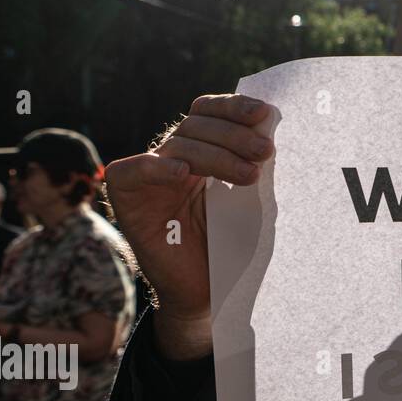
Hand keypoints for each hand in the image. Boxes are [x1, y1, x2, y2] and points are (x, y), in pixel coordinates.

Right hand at [105, 94, 273, 358]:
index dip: (234, 107)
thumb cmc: (231, 245)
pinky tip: (183, 175)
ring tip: (250, 175)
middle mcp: (173, 156)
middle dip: (235, 135)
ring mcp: (149, 174)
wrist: (206, 293)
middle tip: (266, 152)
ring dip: (217, 155)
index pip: (210, 112)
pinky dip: (158, 167)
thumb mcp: (249, 198)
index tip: (266, 114)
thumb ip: (253, 163)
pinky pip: (134, 170)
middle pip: (197, 125)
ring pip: (178, 145)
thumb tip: (274, 129)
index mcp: (201, 149)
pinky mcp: (127, 196)